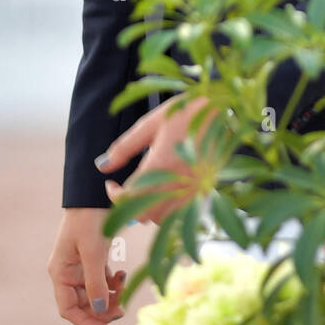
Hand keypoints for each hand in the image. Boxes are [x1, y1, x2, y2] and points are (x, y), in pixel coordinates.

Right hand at [47, 208, 128, 324]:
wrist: (95, 192)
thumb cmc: (89, 219)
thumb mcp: (93, 251)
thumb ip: (95, 282)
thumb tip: (100, 311)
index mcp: (60, 273)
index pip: (68, 309)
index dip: (85, 322)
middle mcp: (67, 272)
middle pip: (83, 304)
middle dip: (102, 310)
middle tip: (122, 310)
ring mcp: (80, 266)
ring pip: (94, 293)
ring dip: (109, 296)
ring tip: (123, 286)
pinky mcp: (93, 258)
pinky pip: (102, 280)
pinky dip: (112, 282)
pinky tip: (121, 274)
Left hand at [96, 95, 217, 225]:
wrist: (222, 106)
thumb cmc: (183, 111)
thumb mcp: (150, 124)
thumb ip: (124, 147)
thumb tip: (102, 166)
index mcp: (160, 165)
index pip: (128, 198)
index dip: (114, 196)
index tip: (111, 184)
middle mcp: (177, 183)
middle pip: (144, 215)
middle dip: (130, 206)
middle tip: (127, 189)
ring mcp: (193, 189)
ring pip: (163, 218)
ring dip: (149, 209)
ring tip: (147, 190)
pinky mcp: (205, 190)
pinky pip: (181, 212)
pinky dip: (169, 209)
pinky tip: (167, 191)